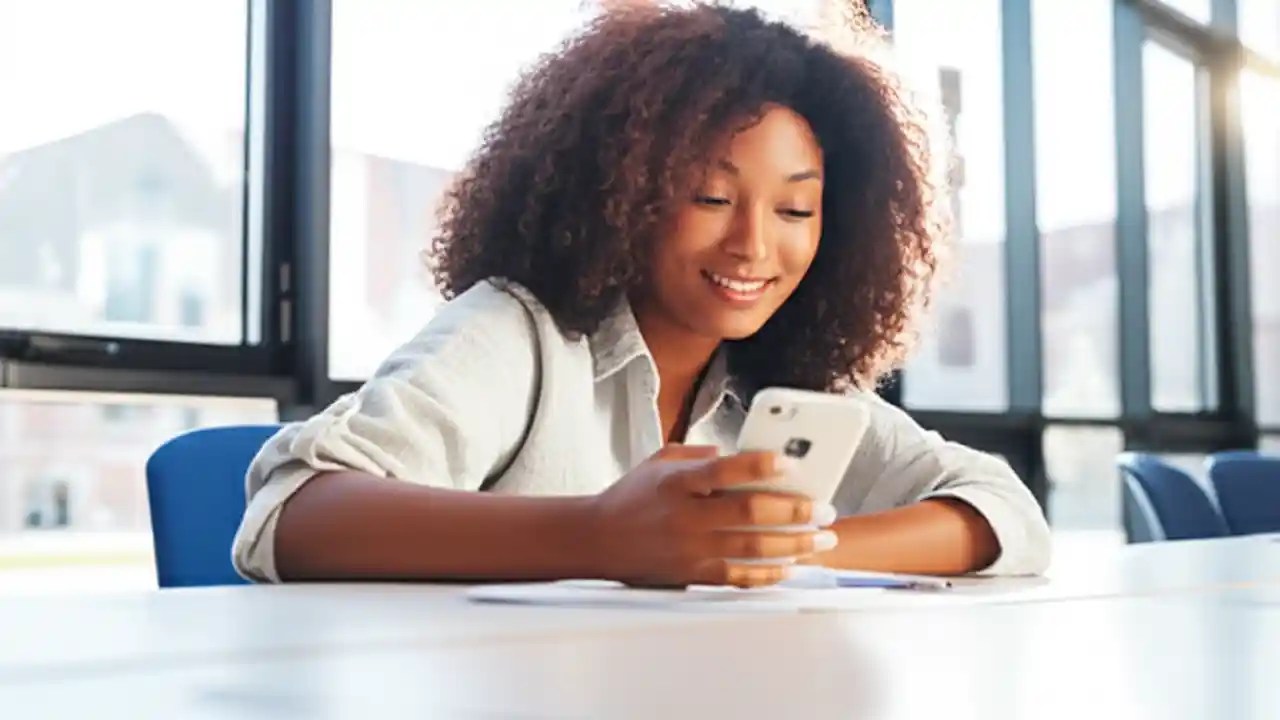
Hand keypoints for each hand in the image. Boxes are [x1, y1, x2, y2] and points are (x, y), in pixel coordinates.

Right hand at [584, 445, 837, 587]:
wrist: (598, 540)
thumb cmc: (635, 494)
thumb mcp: (662, 460)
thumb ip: (704, 456)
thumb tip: (749, 458)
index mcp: (677, 482)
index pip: (724, 471)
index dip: (760, 466)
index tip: (791, 463)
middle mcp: (684, 517)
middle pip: (749, 514)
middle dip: (794, 511)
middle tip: (824, 508)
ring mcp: (690, 550)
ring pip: (752, 549)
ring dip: (794, 544)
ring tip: (822, 538)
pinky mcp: (693, 574)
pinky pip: (740, 577)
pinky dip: (770, 573)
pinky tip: (792, 565)